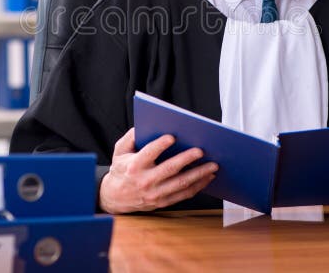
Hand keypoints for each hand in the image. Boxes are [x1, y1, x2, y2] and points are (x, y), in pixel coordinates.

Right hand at [99, 128, 217, 213]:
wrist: (115, 197)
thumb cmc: (121, 169)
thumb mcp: (120, 151)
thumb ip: (131, 137)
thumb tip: (144, 125)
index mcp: (134, 166)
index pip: (148, 154)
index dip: (160, 145)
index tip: (172, 136)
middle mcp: (145, 181)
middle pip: (169, 169)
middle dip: (186, 159)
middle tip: (201, 150)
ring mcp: (155, 194)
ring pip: (180, 184)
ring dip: (199, 174)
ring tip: (213, 165)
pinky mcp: (162, 202)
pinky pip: (183, 195)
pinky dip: (198, 186)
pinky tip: (207, 178)